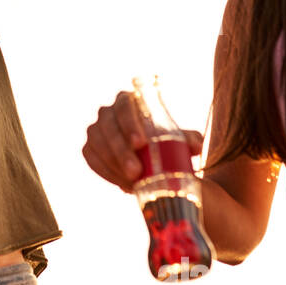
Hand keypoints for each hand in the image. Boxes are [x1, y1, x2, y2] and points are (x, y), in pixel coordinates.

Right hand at [82, 91, 203, 191]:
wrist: (149, 155)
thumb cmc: (164, 140)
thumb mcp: (178, 138)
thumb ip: (189, 139)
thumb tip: (196, 146)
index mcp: (127, 101)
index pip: (125, 106)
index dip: (129, 124)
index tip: (140, 144)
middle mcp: (107, 112)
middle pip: (109, 128)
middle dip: (121, 151)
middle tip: (136, 171)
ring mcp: (96, 130)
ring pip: (98, 145)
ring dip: (113, 165)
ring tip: (132, 183)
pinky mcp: (89, 149)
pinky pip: (93, 160)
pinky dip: (106, 173)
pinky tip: (122, 184)